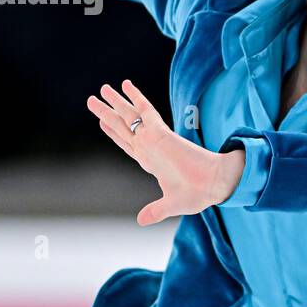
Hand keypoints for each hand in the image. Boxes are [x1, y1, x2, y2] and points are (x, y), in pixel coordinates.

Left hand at [87, 80, 245, 225]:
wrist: (214, 184)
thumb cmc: (198, 194)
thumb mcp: (172, 205)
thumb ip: (155, 211)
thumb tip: (141, 221)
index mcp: (151, 162)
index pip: (127, 143)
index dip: (114, 133)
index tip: (103, 122)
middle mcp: (149, 148)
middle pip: (123, 127)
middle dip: (107, 113)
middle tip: (92, 100)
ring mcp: (153, 139)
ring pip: (129, 116)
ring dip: (115, 102)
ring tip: (103, 88)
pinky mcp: (161, 134)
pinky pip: (145, 111)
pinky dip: (136, 98)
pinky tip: (127, 85)